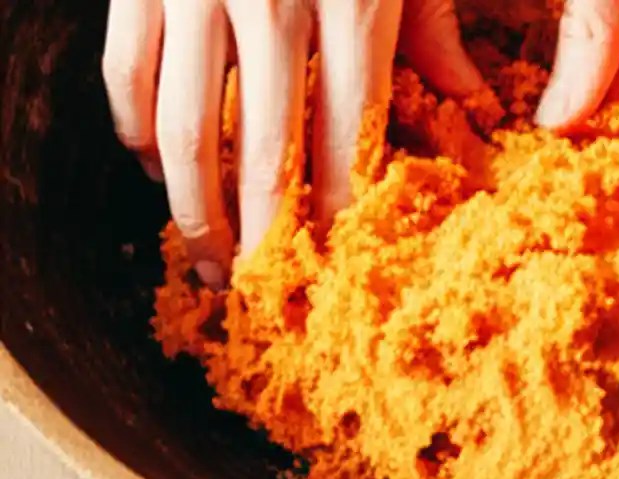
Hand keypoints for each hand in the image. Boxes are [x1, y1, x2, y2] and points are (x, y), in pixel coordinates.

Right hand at [102, 0, 482, 288]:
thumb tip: (475, 110)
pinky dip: (136, 132)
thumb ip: (432, 28)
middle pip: (262, 145)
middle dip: (264, 230)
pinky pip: (124, 75)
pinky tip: (158, 172)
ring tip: (207, 261)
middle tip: (265, 289)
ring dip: (192, 208)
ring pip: (185, 128)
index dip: (341, 201)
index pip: (347, 125)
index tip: (339, 255)